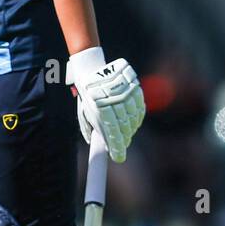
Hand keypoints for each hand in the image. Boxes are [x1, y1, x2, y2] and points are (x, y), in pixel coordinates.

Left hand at [66, 47, 144, 162]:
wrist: (92, 68)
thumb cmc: (86, 93)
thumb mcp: (84, 110)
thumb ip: (90, 127)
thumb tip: (96, 144)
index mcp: (100, 106)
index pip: (112, 132)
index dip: (117, 147)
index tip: (118, 157)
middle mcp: (114, 99)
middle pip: (124, 126)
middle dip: (123, 139)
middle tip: (122, 146)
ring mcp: (126, 91)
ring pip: (134, 117)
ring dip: (131, 129)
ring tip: (127, 135)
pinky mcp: (134, 85)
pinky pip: (140, 106)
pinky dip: (138, 116)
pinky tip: (134, 122)